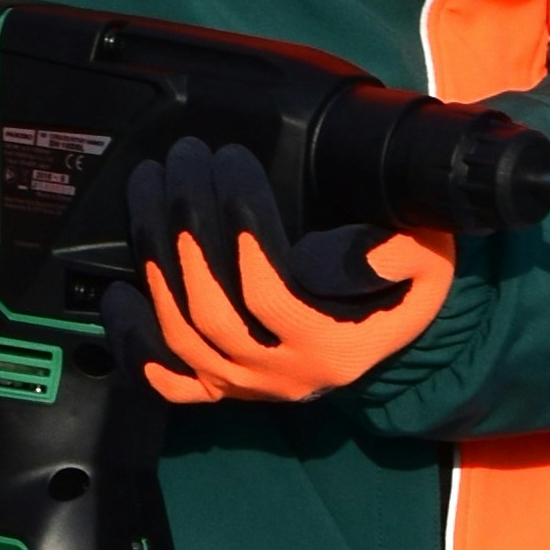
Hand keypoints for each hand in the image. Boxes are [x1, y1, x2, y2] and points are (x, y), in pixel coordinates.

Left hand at [110, 138, 457, 409]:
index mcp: (332, 346)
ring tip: (150, 188)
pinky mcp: (224, 389)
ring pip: (182, 332)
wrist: (402, 332)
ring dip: (155, 256)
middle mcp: (283, 375)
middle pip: (211, 305)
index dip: (242, 223)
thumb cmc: (409, 285)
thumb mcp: (428, 259)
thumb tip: (315, 257)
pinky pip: (170, 381)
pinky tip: (121, 297)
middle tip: (184, 160)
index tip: (232, 162)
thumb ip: (389, 255)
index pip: (268, 287)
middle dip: (187, 222)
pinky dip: (138, 342)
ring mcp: (248, 386)